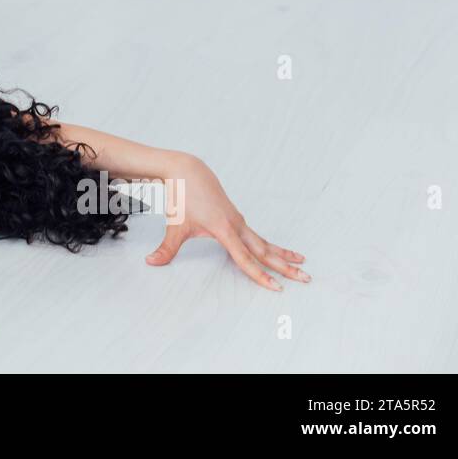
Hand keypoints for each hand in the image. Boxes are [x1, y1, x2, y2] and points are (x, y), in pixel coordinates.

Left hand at [146, 154, 309, 290]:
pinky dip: (269, 244)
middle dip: (285, 267)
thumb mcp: (174, 225)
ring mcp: (238, 220)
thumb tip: (151, 262)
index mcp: (224, 229)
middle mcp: (236, 225)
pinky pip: (256, 235)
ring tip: (301, 263)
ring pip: (264, 242)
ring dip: (282, 254)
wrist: (186, 171)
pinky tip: (276, 252)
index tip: (276, 287)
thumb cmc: (182, 197)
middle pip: (264, 251)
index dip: (260, 275)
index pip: (245, 258)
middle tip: (306, 278)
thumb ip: (166, 248)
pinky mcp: (235, 217)